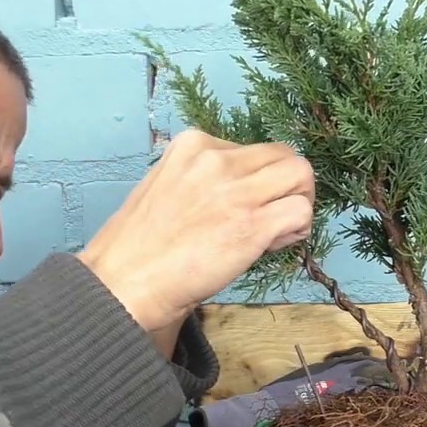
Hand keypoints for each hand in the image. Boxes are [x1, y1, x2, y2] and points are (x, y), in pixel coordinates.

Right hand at [79, 128, 314, 329]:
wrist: (124, 282)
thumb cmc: (138, 248)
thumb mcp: (165, 188)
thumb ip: (203, 180)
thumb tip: (242, 192)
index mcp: (193, 144)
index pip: (253, 149)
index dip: (259, 180)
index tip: (246, 207)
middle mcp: (217, 158)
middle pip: (285, 155)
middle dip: (288, 186)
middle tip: (275, 217)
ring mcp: (237, 189)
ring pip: (302, 175)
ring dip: (299, 202)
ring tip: (279, 230)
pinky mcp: (253, 223)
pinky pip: (301, 212)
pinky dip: (297, 229)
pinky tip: (273, 246)